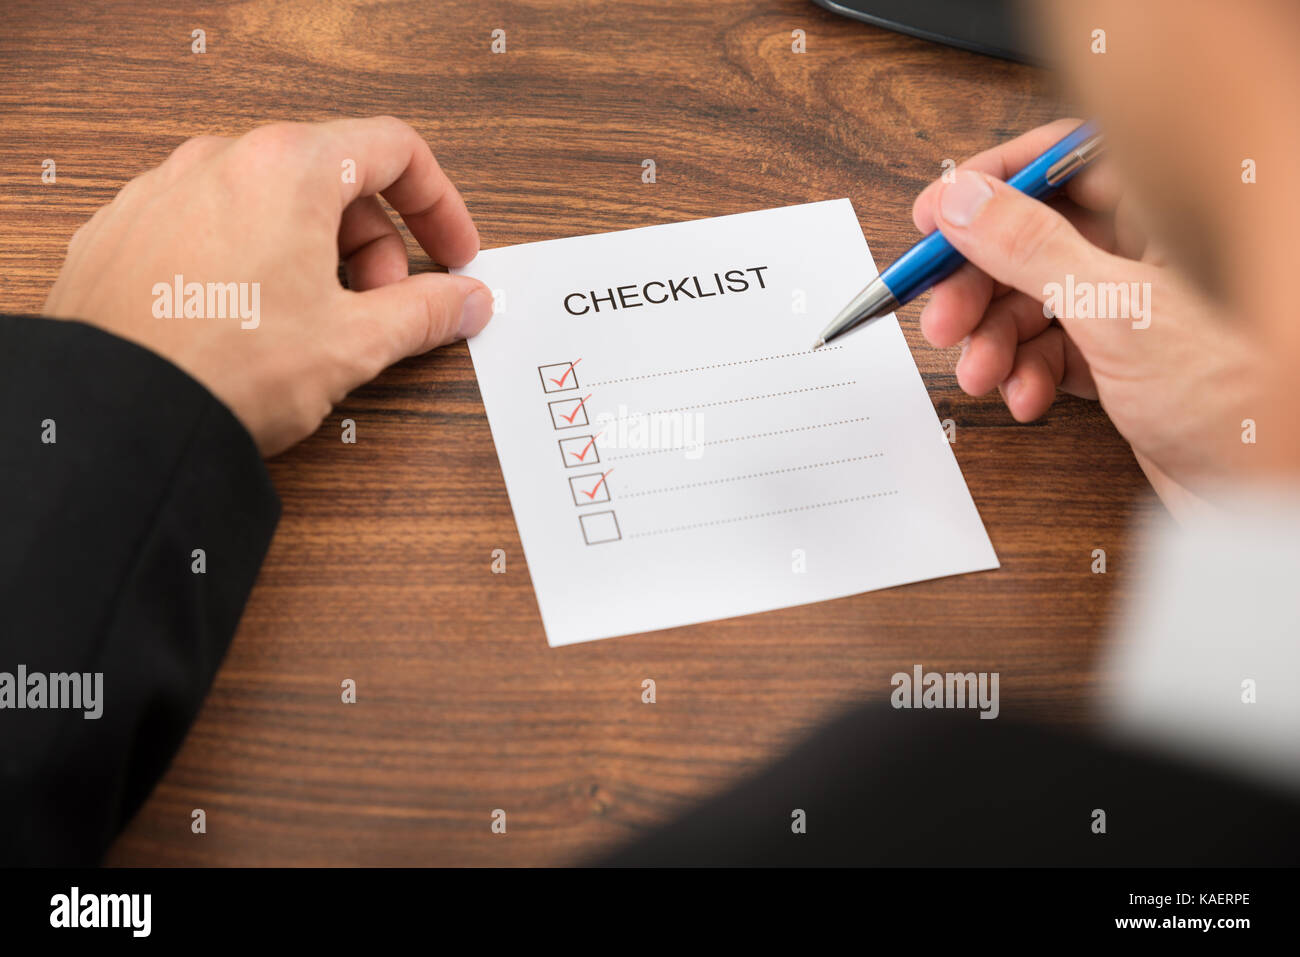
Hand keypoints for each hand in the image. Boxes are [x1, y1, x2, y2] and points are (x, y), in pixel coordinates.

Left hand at [43, 116, 493, 456]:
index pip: (395, 151)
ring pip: (272, 202)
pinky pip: (214, 226)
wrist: (113, 413)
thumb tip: (466, 301)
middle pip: (334, 179)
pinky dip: (253, 259)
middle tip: (384, 309)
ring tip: (317, 324)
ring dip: (317, 254)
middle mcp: (223, 160)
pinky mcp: (129, 229)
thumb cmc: (224, 368)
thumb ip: (426, 313)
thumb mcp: (353, 344)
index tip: (453, 254)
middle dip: (376, 246)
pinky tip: (252, 323)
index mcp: (289, 168)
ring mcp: (167, 189)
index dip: (440, 206)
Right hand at [912, 119, 1265, 516]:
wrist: (1272, 495)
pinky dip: (1027, 375)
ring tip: (981, 372)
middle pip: (1034, 241)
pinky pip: (1053, 353)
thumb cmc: (1244, 396)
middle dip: (980, 284)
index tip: (936, 216)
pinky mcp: (1125, 363)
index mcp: (1170, 211)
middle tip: (943, 317)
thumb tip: (964, 201)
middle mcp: (1152, 252)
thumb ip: (1031, 249)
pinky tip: (1027, 398)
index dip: (991, 186)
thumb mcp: (1119, 311)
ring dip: (995, 341)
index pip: (1064, 162)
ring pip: (1035, 303)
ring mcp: (1136, 309)